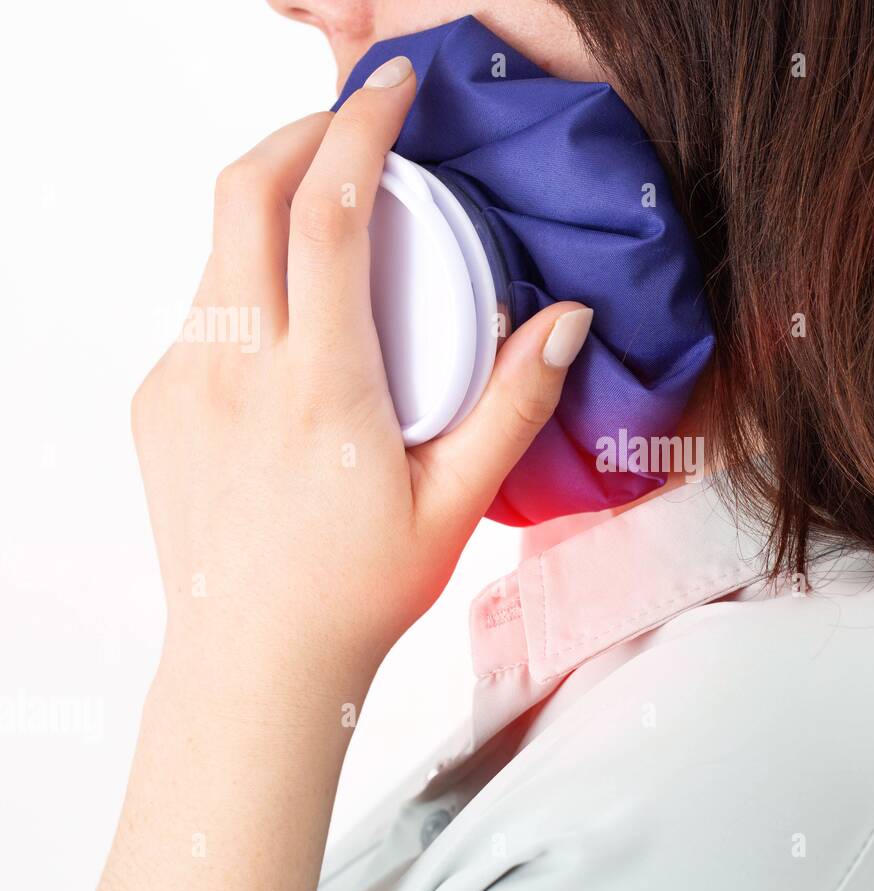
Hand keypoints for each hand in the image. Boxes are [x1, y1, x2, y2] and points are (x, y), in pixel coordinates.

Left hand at [94, 54, 591, 890]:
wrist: (254, 665)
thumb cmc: (357, 594)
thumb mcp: (458, 504)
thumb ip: (515, 402)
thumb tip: (566, 320)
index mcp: (320, 384)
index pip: (329, 214)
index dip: (362, 130)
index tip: (392, 91)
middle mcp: (237, 368)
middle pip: (245, 192)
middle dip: (300, 133)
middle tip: (355, 127)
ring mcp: (184, 382)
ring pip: (218, 246)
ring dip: (272, 206)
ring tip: (335, 228)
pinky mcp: (157, 402)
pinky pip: (202, 308)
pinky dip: (249, 280)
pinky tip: (295, 327)